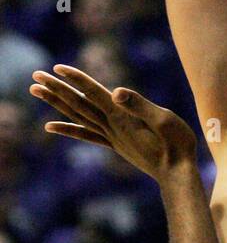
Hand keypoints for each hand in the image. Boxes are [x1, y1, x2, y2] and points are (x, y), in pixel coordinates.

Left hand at [30, 66, 197, 183]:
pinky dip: (67, 129)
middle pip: (78, 104)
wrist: (177, 174)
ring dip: (56, 103)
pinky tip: (51, 126)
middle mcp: (112, 127)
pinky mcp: (115, 144)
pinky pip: (85, 134)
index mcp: (122, 117)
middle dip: (56, 89)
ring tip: (37, 91)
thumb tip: (116, 92)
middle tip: (34, 76)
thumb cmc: (177, 145)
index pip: (93, 93)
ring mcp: (112, 137)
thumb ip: (140, 105)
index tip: (56, 68)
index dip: (75, 79)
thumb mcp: (165, 120)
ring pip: (78, 116)